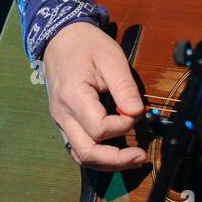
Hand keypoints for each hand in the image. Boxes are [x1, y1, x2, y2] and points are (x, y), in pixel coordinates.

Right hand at [42, 22, 147, 170]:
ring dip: (107, 163)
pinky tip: (116, 153)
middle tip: (141, 156)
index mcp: (73, 97)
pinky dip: (97, 155)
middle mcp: (62, 115)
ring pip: (80, 155)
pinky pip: (78, 147)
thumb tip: (137, 113)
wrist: (61, 38)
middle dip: (116, 160)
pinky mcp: (65, 122)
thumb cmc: (87, 45)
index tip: (136, 111)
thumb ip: (125, 87)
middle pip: (86, 152)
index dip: (123, 125)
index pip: (99, 128)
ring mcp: (61, 121)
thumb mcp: (111, 58)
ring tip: (133, 159)